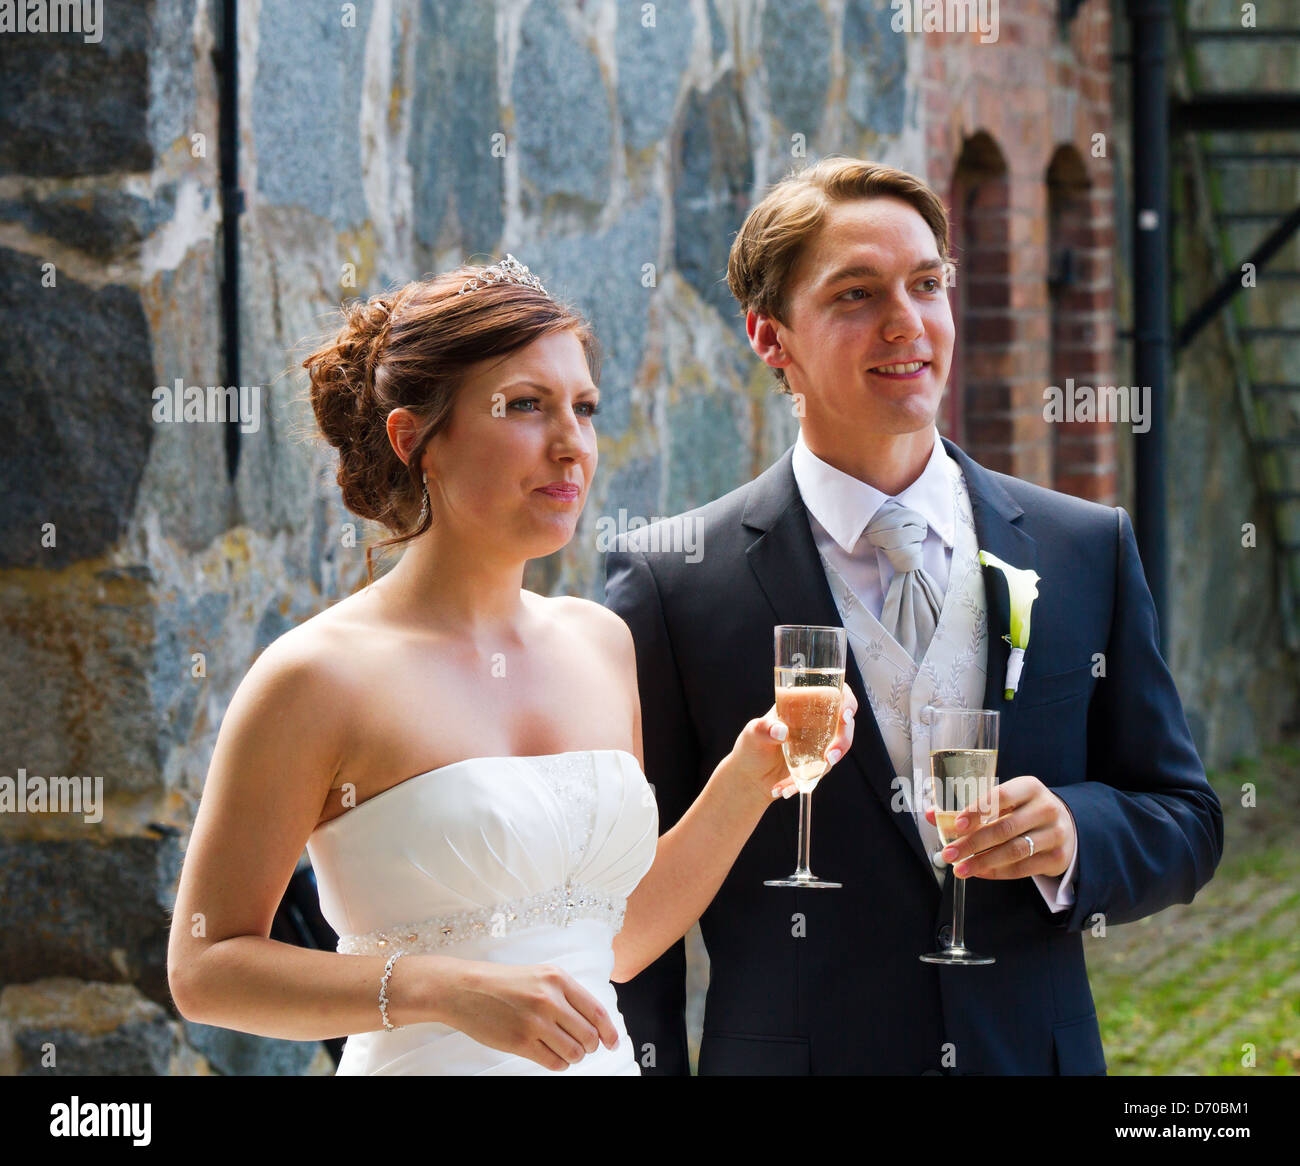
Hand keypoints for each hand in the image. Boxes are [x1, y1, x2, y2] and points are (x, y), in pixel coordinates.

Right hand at [435, 959, 621, 1070]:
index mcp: (558, 979)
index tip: (613, 1043)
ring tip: (565, 1051)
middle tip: (583, 1047)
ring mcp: (535, 1022)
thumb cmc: (504, 983)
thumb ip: (566, 994)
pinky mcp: (520, 1042)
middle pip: (589, 1035)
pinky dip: (560, 1064)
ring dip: (574, 1056)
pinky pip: (554, 1062)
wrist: (465, 988)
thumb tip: (594, 1020)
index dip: (610, 1031)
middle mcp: (550, 999)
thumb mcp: (540, 976)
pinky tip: (553, 1057)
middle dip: (590, 1046)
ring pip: (574, 1052)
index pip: (597, 1011)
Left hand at [722, 688, 857, 803]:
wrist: (750, 779)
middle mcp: (815, 720)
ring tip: (800, 779)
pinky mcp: (819, 763)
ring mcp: (820, 742)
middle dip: (843, 740)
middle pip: (844, 723)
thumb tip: (781, 731)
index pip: (832, 693)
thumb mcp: (752, 734)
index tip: (844, 715)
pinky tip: (786, 788)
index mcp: (802, 704)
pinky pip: (824, 770)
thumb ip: (763, 729)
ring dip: (827, 764)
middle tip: (830, 757)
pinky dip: (808, 781)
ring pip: (839, 748)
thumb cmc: (750, 748)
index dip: (845, 700)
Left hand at [924, 775, 1076, 879]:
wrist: (1065, 825)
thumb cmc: (1023, 810)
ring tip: (960, 868)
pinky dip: (998, 872)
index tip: (956, 824)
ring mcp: (1055, 834)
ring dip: (983, 862)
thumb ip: (970, 808)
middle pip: (1005, 828)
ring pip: (1015, 850)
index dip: (977, 810)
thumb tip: (933, 815)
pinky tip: (980, 872)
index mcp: (1030, 787)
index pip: (1002, 796)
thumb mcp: (1004, 801)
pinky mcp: (1057, 857)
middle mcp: (1046, 809)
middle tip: (949, 853)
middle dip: (972, 843)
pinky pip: (1023, 868)